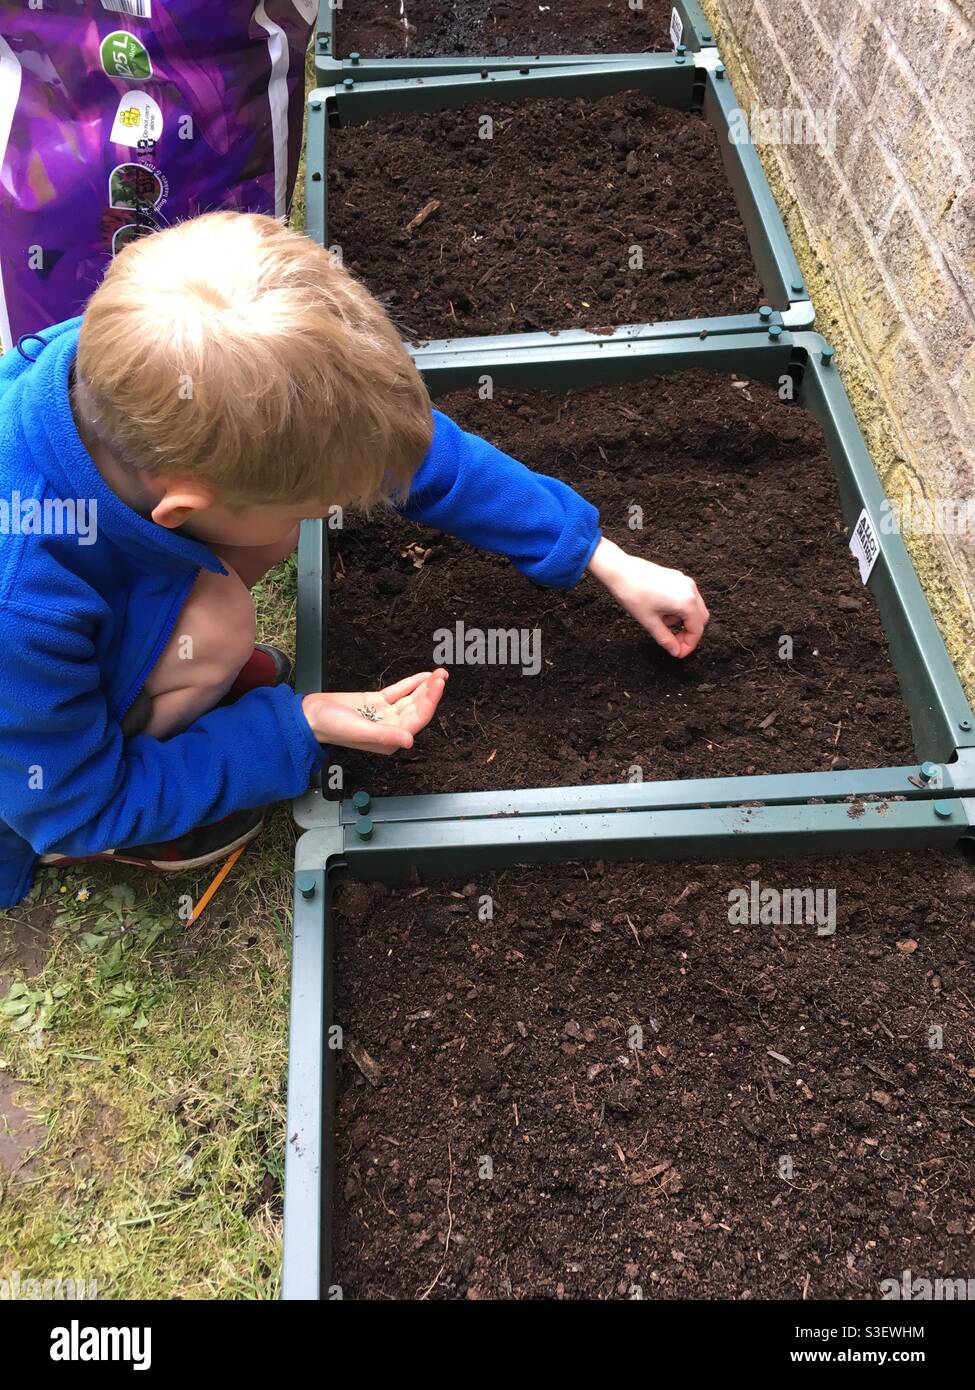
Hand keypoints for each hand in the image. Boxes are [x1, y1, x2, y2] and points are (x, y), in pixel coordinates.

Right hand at [301, 669, 448, 752]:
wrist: (309, 716)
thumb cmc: (329, 727)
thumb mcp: (358, 730)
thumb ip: (384, 735)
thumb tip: (409, 741)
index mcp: (389, 740)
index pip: (417, 719)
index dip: (430, 701)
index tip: (438, 685)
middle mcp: (389, 729)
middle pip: (416, 708)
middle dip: (430, 691)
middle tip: (441, 675)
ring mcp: (384, 715)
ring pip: (410, 699)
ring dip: (423, 687)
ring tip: (437, 674)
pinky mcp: (376, 702)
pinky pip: (398, 692)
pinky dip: (410, 684)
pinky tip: (422, 676)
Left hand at [587, 537, 708, 657]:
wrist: (620, 571)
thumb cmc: (633, 594)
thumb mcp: (649, 622)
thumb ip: (666, 639)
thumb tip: (675, 651)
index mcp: (686, 602)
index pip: (697, 630)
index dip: (689, 645)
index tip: (678, 653)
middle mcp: (690, 590)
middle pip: (700, 619)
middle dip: (689, 633)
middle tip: (674, 643)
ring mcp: (684, 581)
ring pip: (694, 608)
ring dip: (682, 621)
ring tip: (661, 623)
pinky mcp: (677, 577)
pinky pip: (686, 597)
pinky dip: (679, 609)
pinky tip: (661, 610)